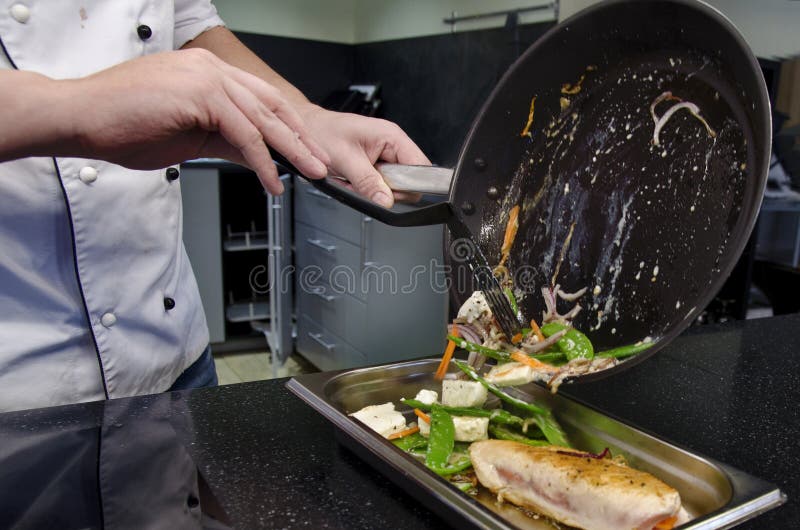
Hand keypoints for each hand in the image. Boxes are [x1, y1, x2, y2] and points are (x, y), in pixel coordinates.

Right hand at [64, 49, 329, 193]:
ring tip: (311, 173)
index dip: (287, 127)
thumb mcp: (188, 136)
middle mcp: (210, 69)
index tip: (304, 151)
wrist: (79, 117)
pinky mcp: (198, 95)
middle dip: (300, 138)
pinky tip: (272, 179)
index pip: (261, 100)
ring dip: (292, 151)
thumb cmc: (122, 124)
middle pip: (271, 106)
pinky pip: (242, 132)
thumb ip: (224, 140)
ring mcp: (205, 78)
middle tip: (321, 163)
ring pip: (263, 119)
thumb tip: (257, 157)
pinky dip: (262, 160)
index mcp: (207, 73)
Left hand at [298, 106, 429, 207]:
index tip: (389, 190)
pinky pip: (380, 185)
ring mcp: (385, 155)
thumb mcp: (345, 159)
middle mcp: (392, 144)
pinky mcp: (376, 165)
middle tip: (364, 182)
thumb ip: (367, 181)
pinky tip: (353, 179)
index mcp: (391, 136)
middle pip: (408, 180)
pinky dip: (366, 187)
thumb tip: (386, 200)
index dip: (409, 184)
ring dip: (373, 189)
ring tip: (354, 178)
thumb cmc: (322, 133)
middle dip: (386, 189)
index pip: (420, 167)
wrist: (307, 130)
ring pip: (393, 186)